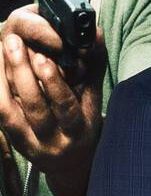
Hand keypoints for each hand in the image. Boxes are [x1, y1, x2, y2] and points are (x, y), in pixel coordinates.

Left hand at [0, 3, 106, 195]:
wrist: (68, 163)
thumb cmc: (82, 125)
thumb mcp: (93, 100)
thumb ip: (94, 66)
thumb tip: (96, 33)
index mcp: (78, 132)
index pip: (66, 108)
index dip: (54, 83)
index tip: (44, 57)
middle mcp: (53, 142)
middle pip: (35, 109)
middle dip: (24, 74)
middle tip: (14, 42)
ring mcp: (30, 143)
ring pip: (11, 111)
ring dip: (4, 77)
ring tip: (3, 47)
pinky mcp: (13, 139)